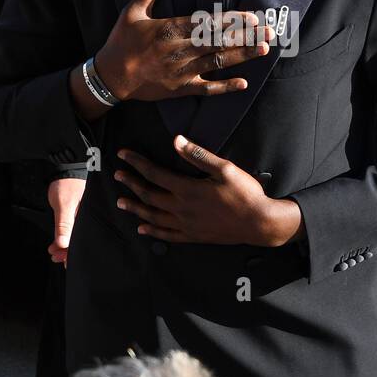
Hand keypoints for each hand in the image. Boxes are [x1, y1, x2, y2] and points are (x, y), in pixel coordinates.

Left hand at [46, 176, 85, 266]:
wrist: (67, 168)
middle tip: (55, 257)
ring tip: (53, 251)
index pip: (83, 240)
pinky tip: (57, 242)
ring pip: (75, 236)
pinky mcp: (78, 213)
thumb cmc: (67, 183)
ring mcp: (83, 216)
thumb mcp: (63, 205)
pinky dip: (65, 236)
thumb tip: (63, 243)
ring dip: (64, 245)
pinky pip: (73, 229)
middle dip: (67, 251)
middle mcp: (87, 218)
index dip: (73, 252)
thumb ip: (64, 224)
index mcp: (87, 218)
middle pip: (80, 240)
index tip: (65, 261)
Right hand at [94, 0, 274, 101]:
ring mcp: (182, 72)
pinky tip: (243, 83)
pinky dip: (224, 87)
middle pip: (218, 42)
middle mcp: (179, 51)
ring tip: (263, 48)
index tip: (251, 16)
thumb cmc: (121, 42)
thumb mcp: (131, 12)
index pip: (206, 23)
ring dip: (242, 56)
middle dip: (245, 36)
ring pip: (217, 63)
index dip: (230, 20)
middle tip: (268, 30)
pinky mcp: (181, 89)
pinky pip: (206, 89)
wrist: (111, 77)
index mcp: (169, 30)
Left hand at [114, 135, 302, 246]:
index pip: (154, 173)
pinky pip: (167, 235)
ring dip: (135, 208)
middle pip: (148, 195)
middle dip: (131, 184)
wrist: (258, 223)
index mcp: (187, 189)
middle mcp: (181, 208)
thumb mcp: (224, 168)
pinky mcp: (193, 236)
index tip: (123, 155)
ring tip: (121, 203)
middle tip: (117, 176)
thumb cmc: (244, 193)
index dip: (137, 163)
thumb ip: (197, 155)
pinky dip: (152, 231)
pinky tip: (143, 228)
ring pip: (153, 216)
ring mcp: (186, 225)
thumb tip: (176, 140)